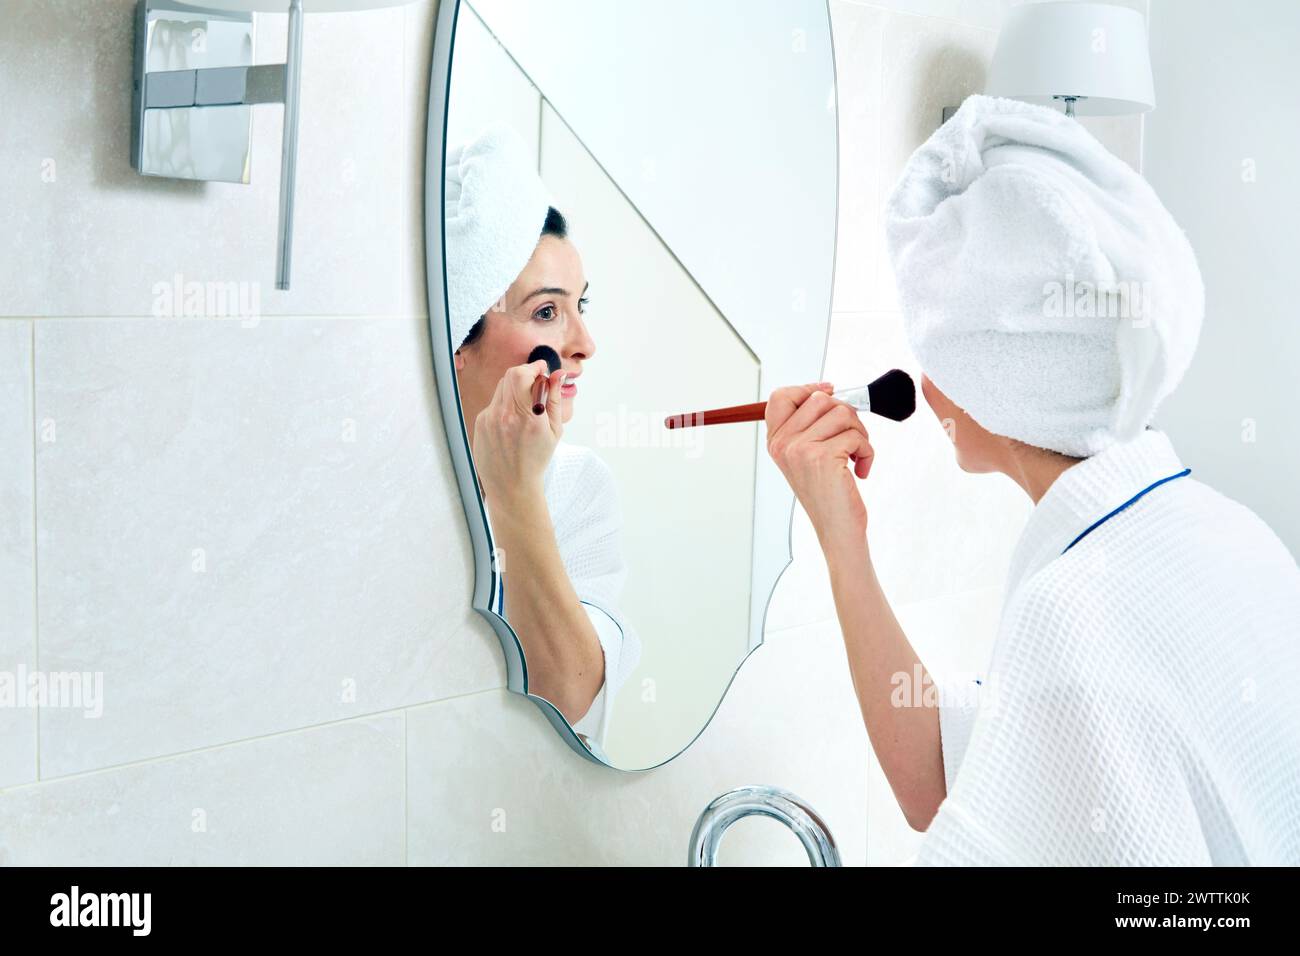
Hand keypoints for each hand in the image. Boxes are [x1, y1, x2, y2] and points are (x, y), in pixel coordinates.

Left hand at [472, 359, 567, 505]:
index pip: (523, 374)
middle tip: (536, 384)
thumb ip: (555, 399)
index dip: (534, 367)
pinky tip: (512, 424)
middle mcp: (505, 415)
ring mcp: (489, 419)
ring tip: (525, 408)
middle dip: (525, 374)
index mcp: (528, 416)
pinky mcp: (480, 424)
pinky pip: (493, 404)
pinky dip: (505, 405)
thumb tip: (557, 375)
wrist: (512, 486)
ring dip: (515, 389)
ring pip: (501, 388)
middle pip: (510, 375)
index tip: (542, 370)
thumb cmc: (536, 460)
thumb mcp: (554, 430)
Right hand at [765, 382, 873, 547]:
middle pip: (820, 399)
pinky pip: (856, 435)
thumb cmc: (828, 495)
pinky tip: (860, 470)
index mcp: (776, 442)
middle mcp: (783, 444)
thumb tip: (830, 392)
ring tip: (855, 456)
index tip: (830, 392)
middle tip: (850, 440)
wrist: (837, 530)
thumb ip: (811, 425)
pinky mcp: (823, 456)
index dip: (808, 389)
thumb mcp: (809, 456)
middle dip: (846, 415)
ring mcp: (800, 449)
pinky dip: (867, 451)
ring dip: (859, 433)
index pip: (781, 396)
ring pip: (842, 413)